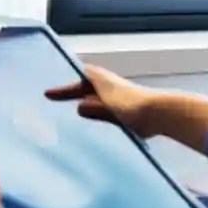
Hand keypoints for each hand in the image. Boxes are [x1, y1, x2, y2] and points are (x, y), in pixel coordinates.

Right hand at [45, 64, 159, 137]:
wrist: (160, 113)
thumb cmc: (131, 106)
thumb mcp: (106, 106)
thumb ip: (93, 108)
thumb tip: (80, 107)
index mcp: (100, 80)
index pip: (77, 81)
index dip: (63, 89)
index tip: (47, 94)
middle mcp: (108, 85)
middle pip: (85, 87)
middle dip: (72, 93)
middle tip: (55, 100)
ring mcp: (118, 97)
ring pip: (95, 99)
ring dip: (85, 104)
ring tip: (70, 116)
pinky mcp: (126, 110)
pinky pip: (105, 110)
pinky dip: (96, 114)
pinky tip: (94, 127)